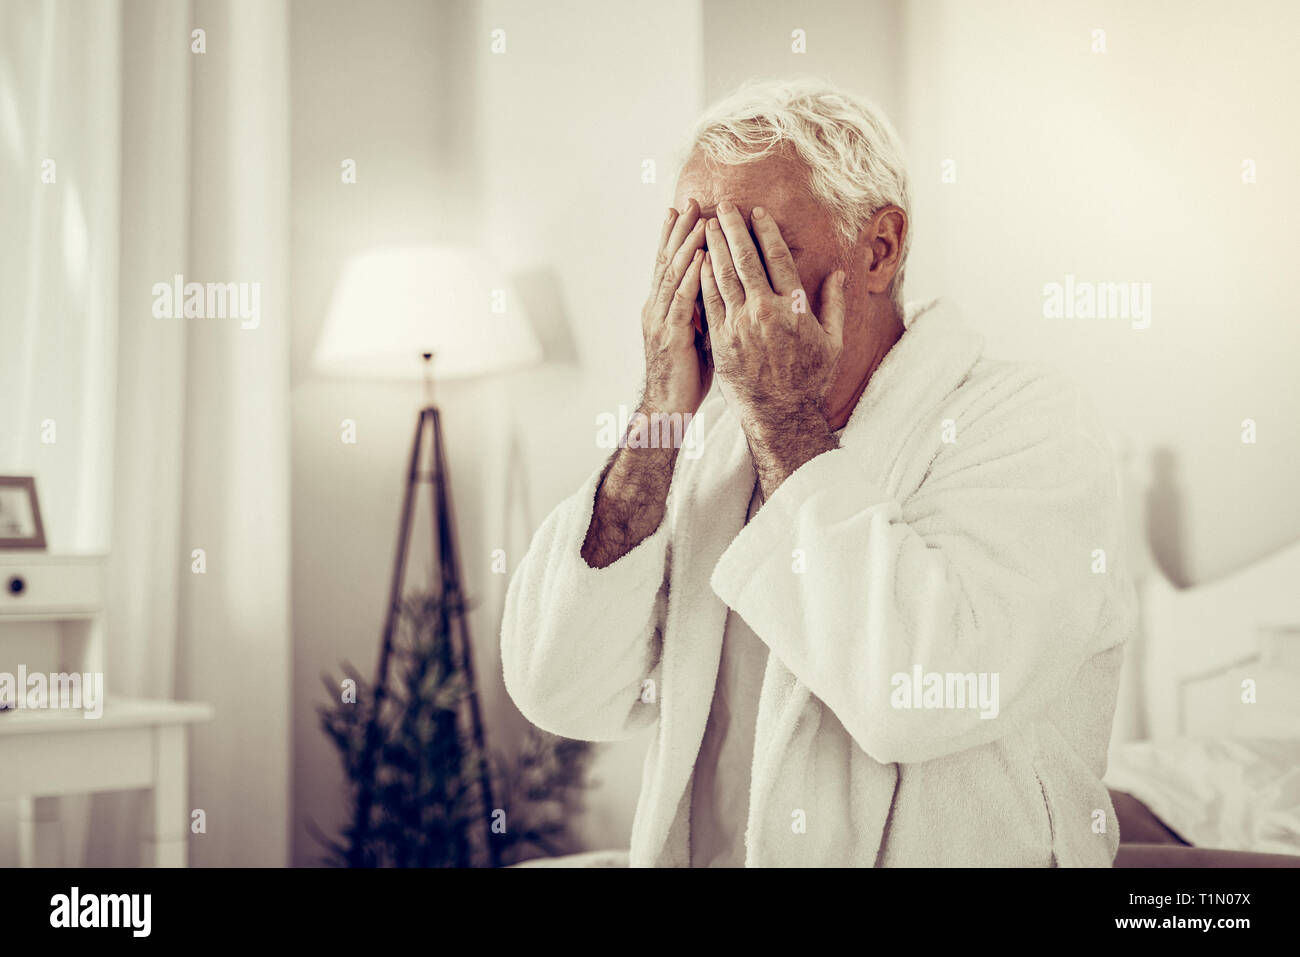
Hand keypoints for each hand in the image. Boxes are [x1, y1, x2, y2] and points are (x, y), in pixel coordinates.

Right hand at [641, 199, 710, 415]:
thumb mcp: (697, 337)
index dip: (677, 237)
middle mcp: (656, 308)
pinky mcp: (670, 335)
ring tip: (698, 219)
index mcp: (662, 308)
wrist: (667, 409)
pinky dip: (691, 276)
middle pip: (667, 261)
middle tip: (690, 201)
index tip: (687, 210)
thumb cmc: (685, 376)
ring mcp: (661, 321)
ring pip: (673, 275)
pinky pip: (681, 300)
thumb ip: (704, 310)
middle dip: (679, 230)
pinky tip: (701, 258)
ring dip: (686, 245)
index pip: (670, 265)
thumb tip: (724, 289)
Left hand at [700, 201, 844, 440]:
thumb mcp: (832, 343)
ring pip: (723, 276)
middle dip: (733, 229)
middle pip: (746, 259)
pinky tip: (697, 261)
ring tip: (706, 226)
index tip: (757, 212)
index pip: (778, 258)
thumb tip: (838, 274)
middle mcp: (765, 311)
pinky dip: (702, 278)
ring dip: (714, 247)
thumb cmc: (810, 380)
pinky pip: (709, 302)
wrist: (781, 415)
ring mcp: (740, 325)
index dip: (766, 232)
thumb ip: (833, 305)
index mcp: (793, 308)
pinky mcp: (720, 340)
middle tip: (723, 206)